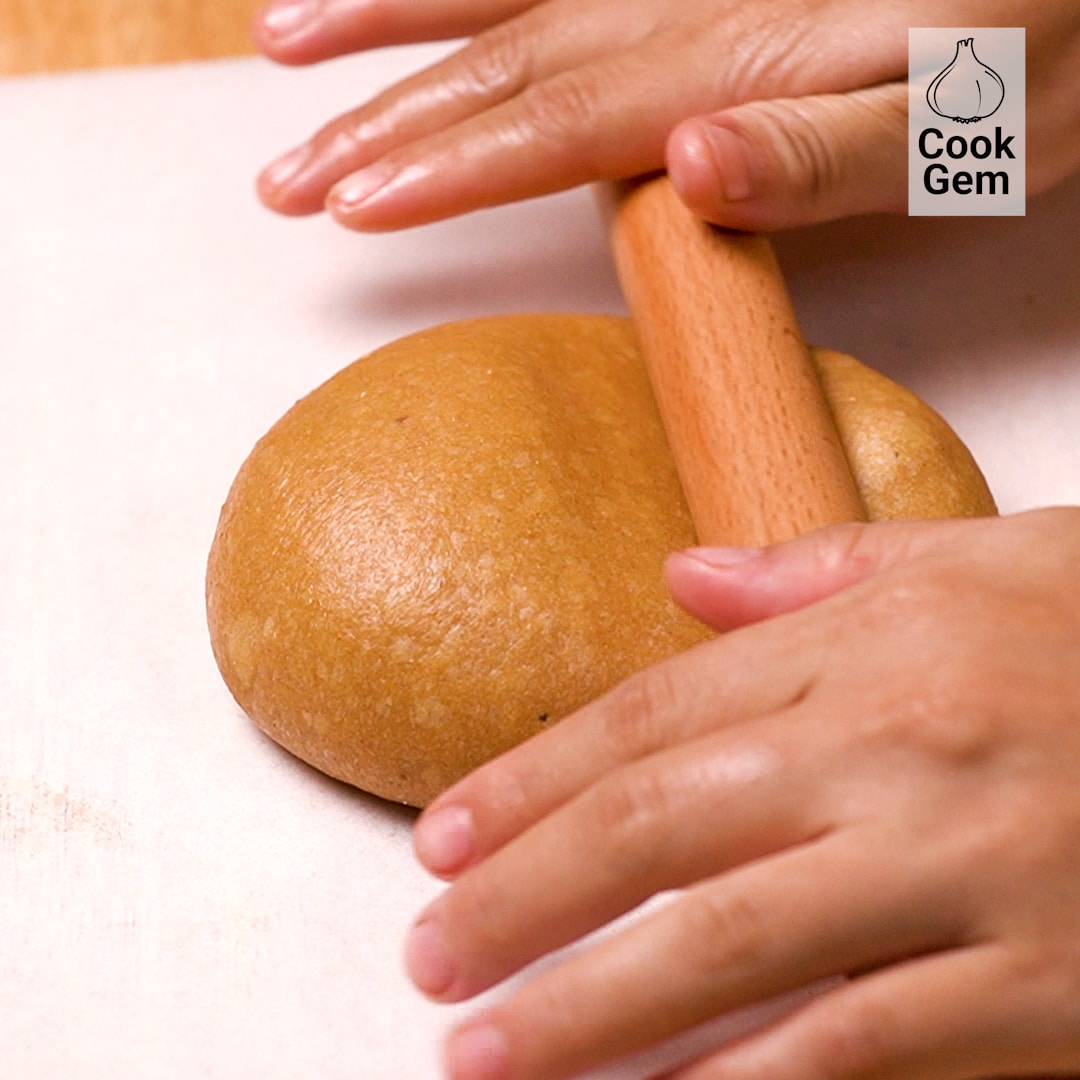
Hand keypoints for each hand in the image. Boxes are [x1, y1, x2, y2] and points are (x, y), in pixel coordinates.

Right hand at [253, 0, 1079, 231]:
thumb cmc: (1050, 41)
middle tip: (281, 172)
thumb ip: (821, 153)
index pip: (554, 123)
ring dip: (386, 20)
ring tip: (282, 37)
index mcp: (733, 56)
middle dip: (380, 117)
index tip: (351, 203)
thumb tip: (688, 170)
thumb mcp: (962, 124)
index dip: (445, 166)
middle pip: (497, 60)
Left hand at [404, 508, 1079, 1078]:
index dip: (534, 778)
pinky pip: (861, 1048)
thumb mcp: (978, 562)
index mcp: (870, 646)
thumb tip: (685, 576)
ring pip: (733, 948)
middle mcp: (898, 751)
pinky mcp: (1040, 987)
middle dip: (527, 898)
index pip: (651, 715)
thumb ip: (818, 572)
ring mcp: (966, 872)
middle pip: (662, 828)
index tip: (444, 836)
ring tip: (486, 1054)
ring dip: (593, 1009)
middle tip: (428, 957)